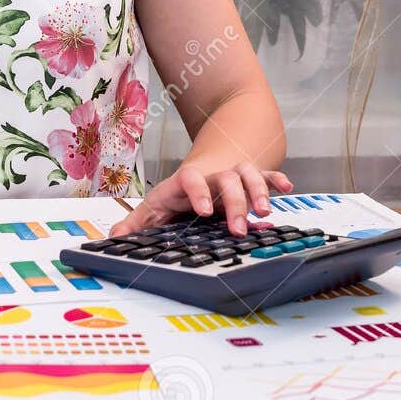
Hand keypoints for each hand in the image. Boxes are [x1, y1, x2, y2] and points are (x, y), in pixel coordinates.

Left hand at [111, 158, 291, 238]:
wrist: (207, 162)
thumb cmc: (181, 193)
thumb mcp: (158, 206)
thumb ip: (138, 222)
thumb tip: (114, 237)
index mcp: (188, 181)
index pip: (191, 180)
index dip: (198, 192)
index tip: (204, 212)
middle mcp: (213, 175)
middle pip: (226, 180)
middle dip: (234, 203)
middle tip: (239, 228)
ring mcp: (234, 174)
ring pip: (249, 174)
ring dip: (258, 191)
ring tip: (265, 213)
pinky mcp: (253, 179)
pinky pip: (268, 174)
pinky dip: (277, 179)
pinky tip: (286, 189)